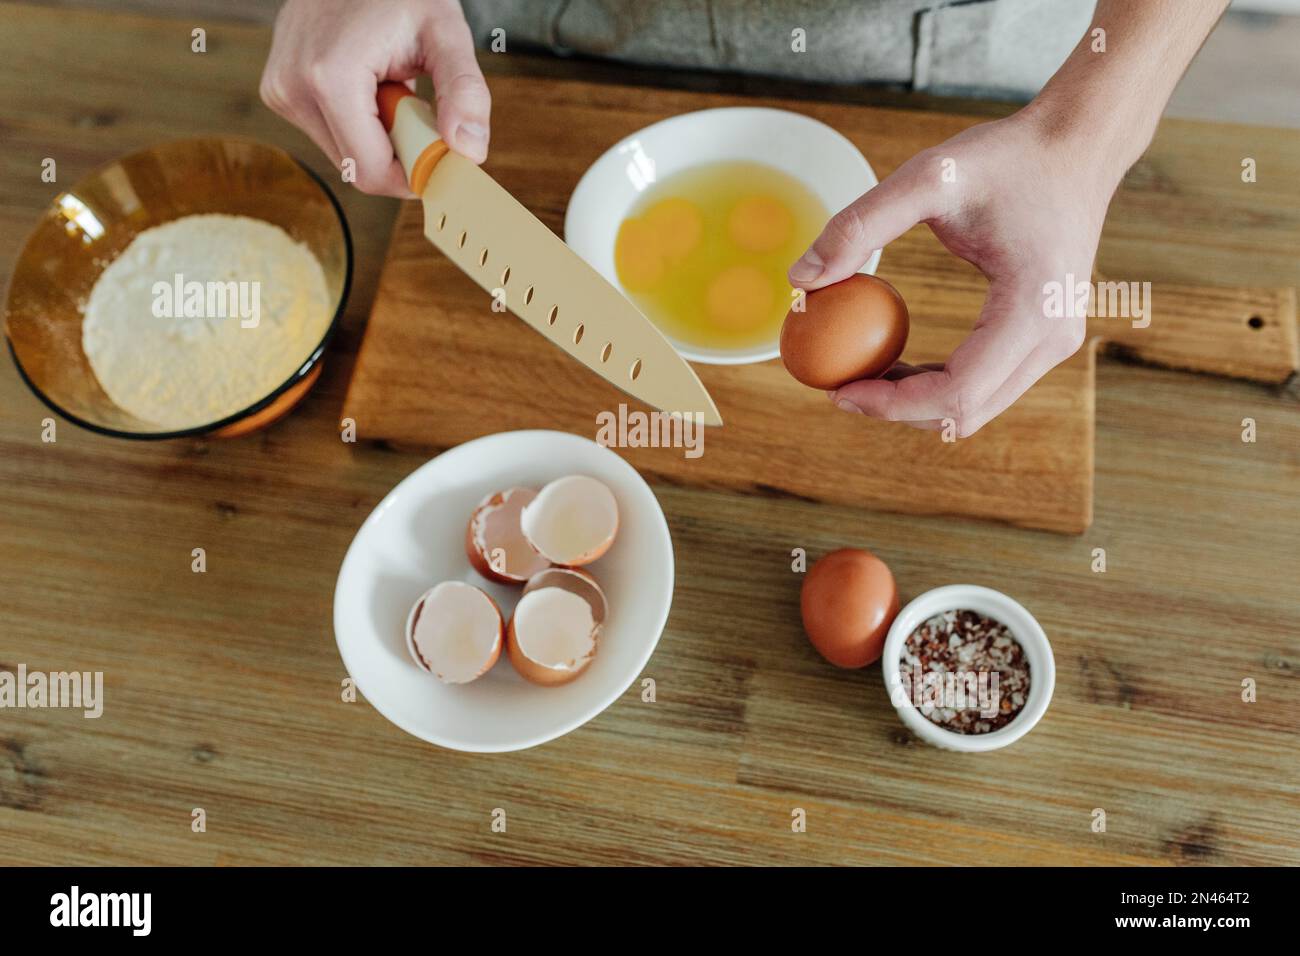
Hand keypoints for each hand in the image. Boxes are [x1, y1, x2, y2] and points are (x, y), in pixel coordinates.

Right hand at [260, 0, 489, 196]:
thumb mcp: (444, 32)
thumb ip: (465, 91)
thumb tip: (470, 152)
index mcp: (329, 77)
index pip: (371, 171)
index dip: (412, 175)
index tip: (441, 155)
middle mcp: (293, 88)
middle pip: (357, 167)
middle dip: (397, 153)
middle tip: (420, 111)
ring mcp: (280, 90)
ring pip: (343, 155)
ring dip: (379, 138)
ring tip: (392, 89)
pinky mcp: (279, 91)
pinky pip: (330, 134)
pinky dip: (359, 124)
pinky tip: (370, 87)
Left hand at [788, 110, 1120, 435]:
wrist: (1077, 143)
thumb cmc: (1007, 156)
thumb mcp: (927, 177)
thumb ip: (859, 224)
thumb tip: (801, 279)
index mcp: (1032, 308)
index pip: (957, 394)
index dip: (892, 405)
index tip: (837, 390)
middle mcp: (1054, 338)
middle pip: (965, 414)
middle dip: (896, 410)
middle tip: (837, 384)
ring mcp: (1056, 342)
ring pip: (975, 407)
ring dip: (915, 401)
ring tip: (860, 369)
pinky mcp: (1047, 337)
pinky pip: (985, 384)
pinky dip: (935, 384)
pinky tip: (892, 356)